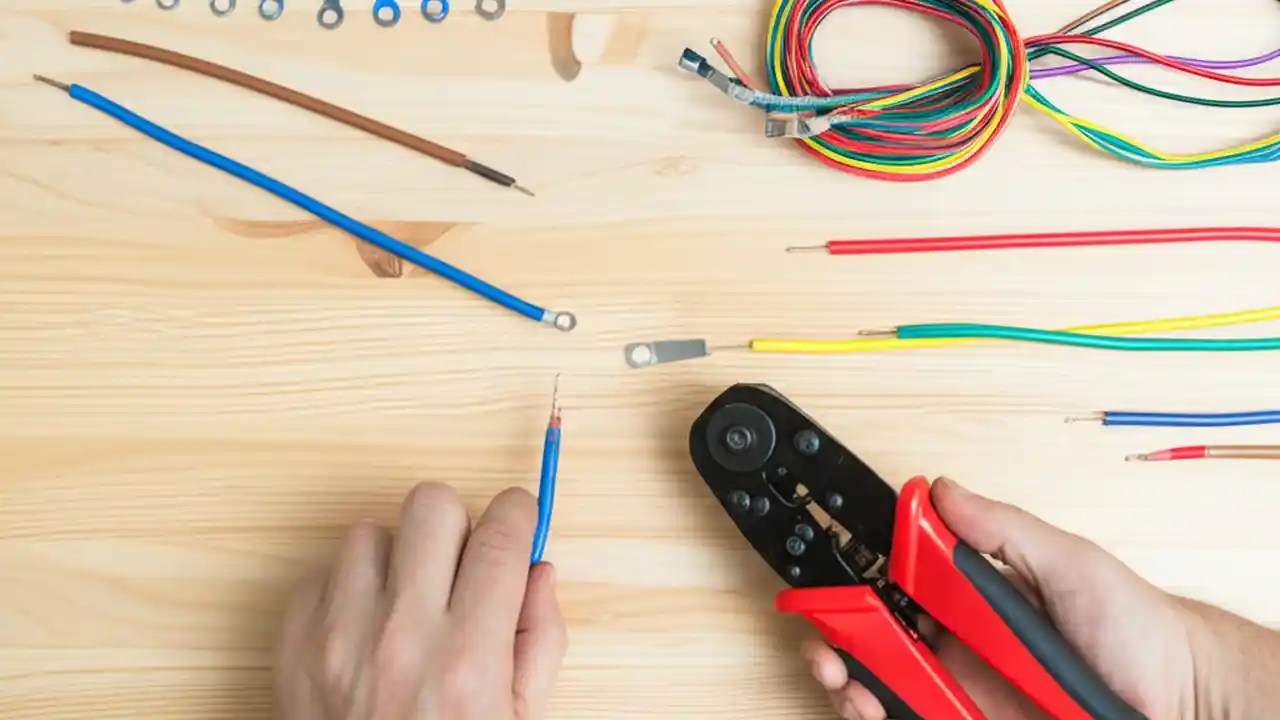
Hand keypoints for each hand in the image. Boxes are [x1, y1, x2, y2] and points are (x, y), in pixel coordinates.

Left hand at [274, 483, 566, 719]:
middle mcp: (400, 637)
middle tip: (463, 562)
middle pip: (431, 506)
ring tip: (408, 603)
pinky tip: (367, 626)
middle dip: (458, 524)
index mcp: (469, 659)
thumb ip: (541, 639)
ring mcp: (336, 638)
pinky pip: (321, 574)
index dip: (517, 514)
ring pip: (370, 532)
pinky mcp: (292, 646)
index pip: (500, 535)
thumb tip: (538, 571)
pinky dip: (348, 590)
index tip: (517, 518)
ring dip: (398, 557)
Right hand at [804, 477, 1194, 719]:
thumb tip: (944, 492)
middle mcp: (961, 648)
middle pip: (878, 647)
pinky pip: (921, 718)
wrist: (1180, 698)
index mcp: (971, 600)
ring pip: (890, 692)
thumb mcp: (1068, 561)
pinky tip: (876, 708)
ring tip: (846, 684)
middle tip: (828, 650)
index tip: (830, 592)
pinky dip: (888, 714)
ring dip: (854, 687)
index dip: (855, 592)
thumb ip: (1002, 529)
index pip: (894, 590)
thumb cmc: (1137, 628)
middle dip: (837, 645)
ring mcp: (967, 693)